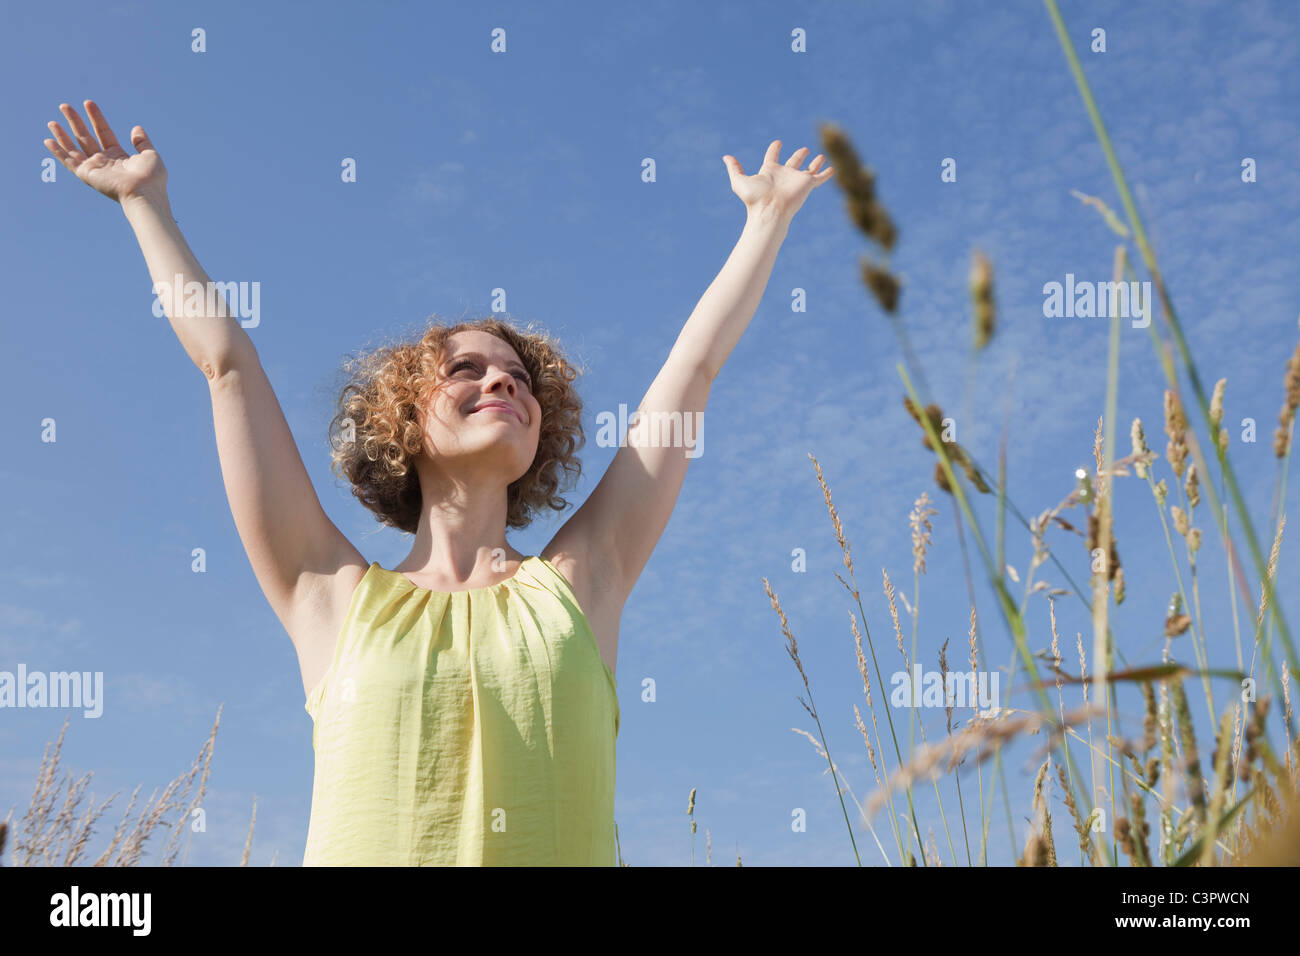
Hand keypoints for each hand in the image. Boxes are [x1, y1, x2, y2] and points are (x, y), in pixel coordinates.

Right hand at [43, 100, 166, 204]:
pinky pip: (69, 161)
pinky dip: (58, 151)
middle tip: (64, 106)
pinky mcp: (87, 174)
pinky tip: (48, 140)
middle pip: (86, 137)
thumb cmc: (150, 178)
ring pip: (74, 148)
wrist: (144, 193)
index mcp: (118, 156)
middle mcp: (104, 161)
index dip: (96, 117)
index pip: (103, 132)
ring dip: (62, 135)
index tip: (88, 103)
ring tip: (52, 122)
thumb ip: (142, 142)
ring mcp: (95, 168)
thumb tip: (136, 128)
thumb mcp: (150, 155)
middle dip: (75, 121)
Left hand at [723, 140, 833, 220]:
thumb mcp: (739, 181)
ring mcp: (796, 179)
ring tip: (821, 156)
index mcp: (769, 171)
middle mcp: (784, 175)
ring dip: (815, 163)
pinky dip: (826, 173)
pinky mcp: (807, 184)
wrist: (769, 211)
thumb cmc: (754, 198)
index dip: (774, 149)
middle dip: (798, 155)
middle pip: (793, 161)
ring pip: (808, 168)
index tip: (777, 143)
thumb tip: (725, 157)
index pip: (772, 157)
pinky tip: (833, 169)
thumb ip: (734, 168)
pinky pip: (819, 177)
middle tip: (803, 150)